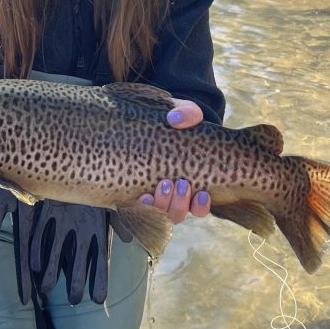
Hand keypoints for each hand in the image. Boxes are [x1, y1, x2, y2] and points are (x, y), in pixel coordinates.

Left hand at [138, 98, 210, 223]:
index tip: (202, 193)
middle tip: (179, 183)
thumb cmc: (167, 122)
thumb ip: (187, 113)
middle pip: (176, 214)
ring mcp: (147, 196)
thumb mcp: (180, 114)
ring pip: (157, 215)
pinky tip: (142, 196)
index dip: (201, 206)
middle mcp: (167, 196)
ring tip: (162, 184)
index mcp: (186, 184)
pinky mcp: (128, 194)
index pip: (198, 207)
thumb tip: (177, 119)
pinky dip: (140, 208)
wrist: (139, 122)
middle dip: (179, 203)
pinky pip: (135, 211)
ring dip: (162, 205)